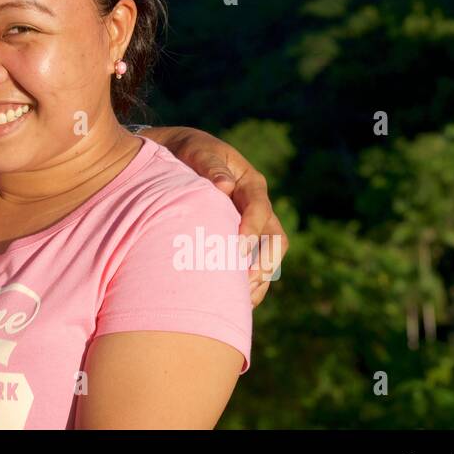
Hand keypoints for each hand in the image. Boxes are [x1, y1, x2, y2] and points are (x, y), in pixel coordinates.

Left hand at [136, 126, 287, 307]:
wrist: (178, 156)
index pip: (260, 209)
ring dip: (259, 280)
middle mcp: (257, 207)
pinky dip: (248, 285)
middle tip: (243, 283)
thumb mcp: (197, 151)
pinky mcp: (241, 242)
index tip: (238, 248)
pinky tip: (234, 303)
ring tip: (240, 301)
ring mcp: (252, 227)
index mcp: (251, 184)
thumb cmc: (188, 153)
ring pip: (269, 258)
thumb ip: (209, 166)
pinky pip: (254, 267)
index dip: (251, 229)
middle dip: (263, 263)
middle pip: (275, 240)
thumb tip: (225, 186)